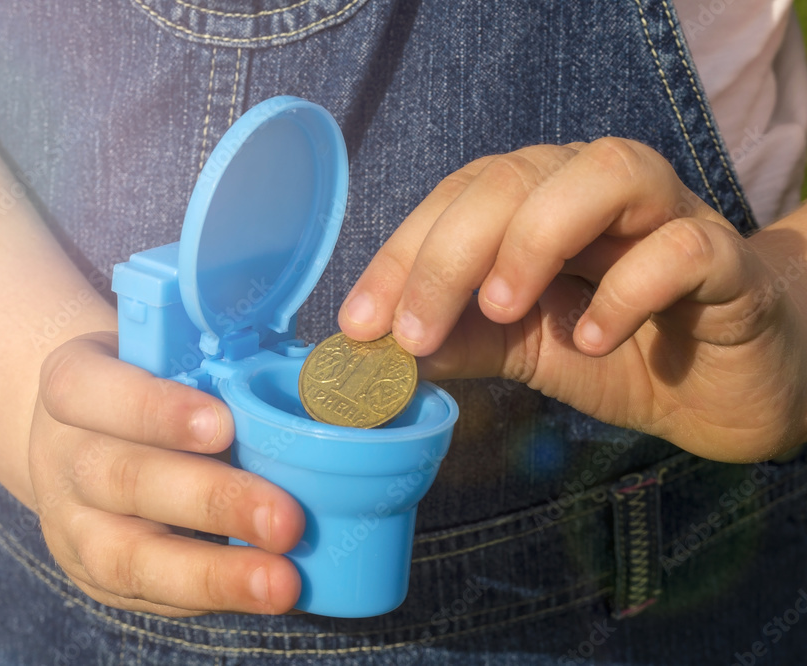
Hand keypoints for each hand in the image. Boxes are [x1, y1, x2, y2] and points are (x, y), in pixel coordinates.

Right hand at [27, 332, 303, 616]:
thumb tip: (305, 378)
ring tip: (281, 582)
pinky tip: (263, 591)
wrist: (80, 436)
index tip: (224, 425)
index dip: (153, 409)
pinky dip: (210, 595)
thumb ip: (215, 361)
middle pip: (119, 478)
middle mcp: (61, 454)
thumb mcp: (163, 355)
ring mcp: (71, 522)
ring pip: (125, 553)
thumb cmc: (148, 384)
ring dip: (211, 572)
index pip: (85, 389)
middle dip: (211, 501)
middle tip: (285, 518)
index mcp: (72, 381)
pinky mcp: (93, 572)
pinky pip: (146, 593)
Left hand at [339, 139, 806, 461]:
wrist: (722, 385)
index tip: (360, 326)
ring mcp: (666, 214)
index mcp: (537, 201)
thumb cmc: (616, 352)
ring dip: (535, 239)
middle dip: (449, 253)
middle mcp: (594, 188)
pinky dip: (627, 290)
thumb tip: (384, 352)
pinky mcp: (723, 259)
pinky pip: (679, 248)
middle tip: (412, 332)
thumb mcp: (523, 349)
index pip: (456, 200)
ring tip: (500, 309)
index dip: (401, 257)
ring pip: (604, 175)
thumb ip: (463, 340)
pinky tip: (593, 339)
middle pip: (514, 178)